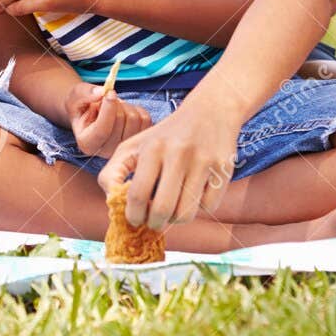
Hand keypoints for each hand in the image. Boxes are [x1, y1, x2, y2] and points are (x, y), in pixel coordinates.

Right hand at [66, 82, 151, 158]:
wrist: (90, 113)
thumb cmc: (82, 105)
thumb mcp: (77, 96)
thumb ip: (86, 94)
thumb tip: (102, 92)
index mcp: (87, 143)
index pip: (102, 130)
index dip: (108, 109)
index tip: (110, 93)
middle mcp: (106, 151)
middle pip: (121, 120)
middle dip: (115, 103)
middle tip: (106, 102)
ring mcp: (124, 147)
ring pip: (134, 118)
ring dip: (125, 105)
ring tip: (114, 108)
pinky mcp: (137, 141)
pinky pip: (146, 119)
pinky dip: (136, 108)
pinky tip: (124, 111)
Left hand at [98, 99, 239, 230]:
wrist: (210, 112)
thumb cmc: (164, 136)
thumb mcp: (134, 145)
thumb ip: (113, 172)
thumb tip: (111, 201)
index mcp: (153, 148)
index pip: (136, 194)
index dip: (133, 215)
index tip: (135, 219)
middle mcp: (178, 153)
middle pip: (162, 209)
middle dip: (154, 224)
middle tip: (153, 222)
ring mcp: (203, 162)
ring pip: (186, 214)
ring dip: (176, 219)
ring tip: (172, 209)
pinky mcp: (223, 169)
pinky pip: (208, 208)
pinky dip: (198, 209)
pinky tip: (193, 195)